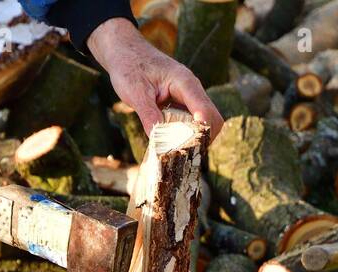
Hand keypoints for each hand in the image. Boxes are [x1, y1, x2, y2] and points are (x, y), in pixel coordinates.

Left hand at [88, 18, 223, 140]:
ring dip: (193, 138)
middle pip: (213, 120)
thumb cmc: (129, 66)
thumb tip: (159, 140)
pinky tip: (170, 140)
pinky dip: (185, 134)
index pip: (206, 112)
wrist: (124, 51)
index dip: (202, 133)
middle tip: (181, 154)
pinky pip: (192, 122)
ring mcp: (189, 97)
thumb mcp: (135, 92)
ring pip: (204, 123)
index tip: (188, 149)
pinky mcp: (182, 103)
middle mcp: (192, 90)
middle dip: (201, 139)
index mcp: (185, 83)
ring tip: (174, 149)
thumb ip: (148, 115)